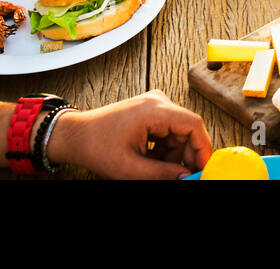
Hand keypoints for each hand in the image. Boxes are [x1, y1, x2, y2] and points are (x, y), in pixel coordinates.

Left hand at [48, 90, 212, 178]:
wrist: (77, 135)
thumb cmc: (96, 146)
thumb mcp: (129, 168)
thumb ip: (161, 174)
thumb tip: (185, 177)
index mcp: (154, 110)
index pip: (193, 124)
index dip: (202, 148)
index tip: (202, 169)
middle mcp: (158, 102)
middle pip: (187, 129)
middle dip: (187, 155)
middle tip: (183, 176)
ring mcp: (154, 105)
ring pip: (179, 133)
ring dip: (173, 154)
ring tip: (157, 170)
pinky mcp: (151, 112)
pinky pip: (169, 131)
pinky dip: (165, 149)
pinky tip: (151, 161)